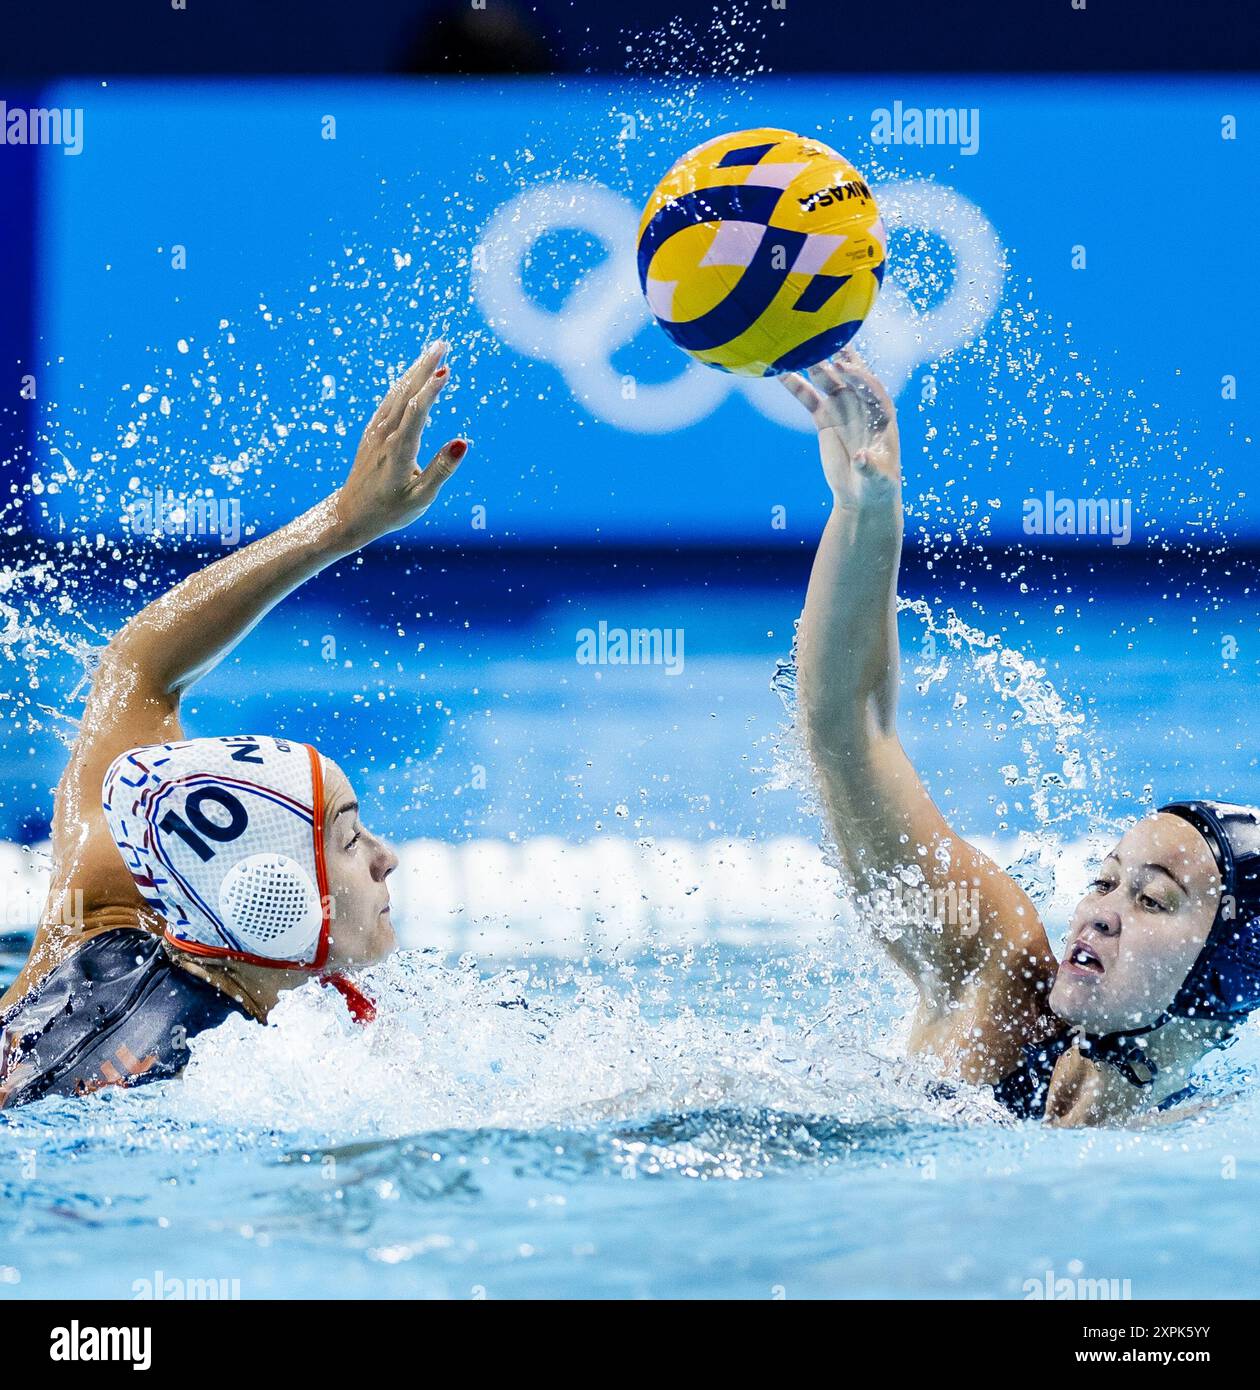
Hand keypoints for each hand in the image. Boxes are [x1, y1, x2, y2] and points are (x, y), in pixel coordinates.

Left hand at [335, 340, 467, 544]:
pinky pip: (389, 401)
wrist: (351, 515)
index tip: (446, 369)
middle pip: (406, 393)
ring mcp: (376, 431)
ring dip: (415, 370)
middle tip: (442, 344)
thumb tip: (462, 442)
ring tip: (433, 351)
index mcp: (399, 450)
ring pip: (397, 393)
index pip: (418, 411)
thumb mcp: (421, 498)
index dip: (432, 389)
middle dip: (424, 366)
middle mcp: (385, 435)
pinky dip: (403, 384)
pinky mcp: (372, 432)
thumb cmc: (390, 511)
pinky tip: (412, 376)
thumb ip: (442, 469)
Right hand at [781, 349, 899, 512]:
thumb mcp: (877, 479)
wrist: (861, 494)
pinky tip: (779, 371)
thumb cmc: (877, 485)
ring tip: (795, 348)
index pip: (871, 387)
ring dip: (812, 364)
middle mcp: (862, 404)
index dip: (857, 376)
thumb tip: (861, 459)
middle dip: (836, 357)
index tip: (842, 366)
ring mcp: (842, 407)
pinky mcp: (824, 417)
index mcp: (882, 413)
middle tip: (819, 339)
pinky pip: (808, 396)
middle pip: (849, 374)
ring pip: (826, 380)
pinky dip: (795, 384)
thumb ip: (870, 467)